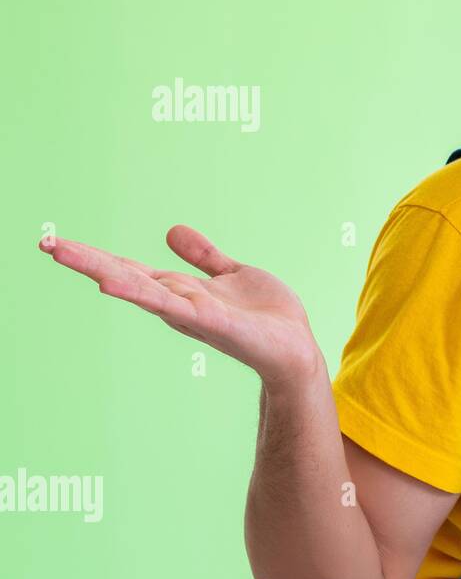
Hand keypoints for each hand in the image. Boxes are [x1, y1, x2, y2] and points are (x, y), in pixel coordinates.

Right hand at [37, 224, 321, 388]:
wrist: (296, 348)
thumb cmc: (267, 317)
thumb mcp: (233, 273)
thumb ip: (204, 256)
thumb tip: (171, 230)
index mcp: (181, 291)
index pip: (130, 270)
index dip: (97, 256)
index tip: (57, 242)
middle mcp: (179, 303)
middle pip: (126, 277)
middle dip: (87, 261)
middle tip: (47, 244)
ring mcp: (192, 314)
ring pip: (142, 289)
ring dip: (104, 272)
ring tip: (66, 255)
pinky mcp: (212, 321)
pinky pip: (173, 304)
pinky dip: (142, 293)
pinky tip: (111, 283)